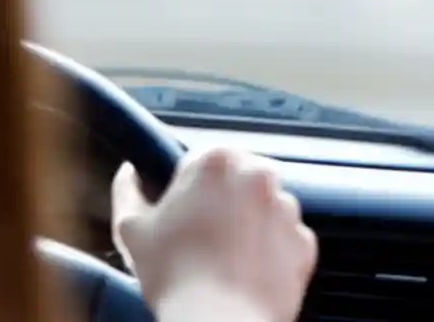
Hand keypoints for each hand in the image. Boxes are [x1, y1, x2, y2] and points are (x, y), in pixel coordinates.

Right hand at [111, 149, 317, 321]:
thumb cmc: (172, 273)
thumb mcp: (132, 229)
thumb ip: (127, 190)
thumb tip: (128, 172)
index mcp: (217, 160)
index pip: (202, 159)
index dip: (189, 187)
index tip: (183, 214)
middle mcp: (260, 174)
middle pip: (239, 178)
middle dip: (224, 200)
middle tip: (203, 237)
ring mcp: (288, 209)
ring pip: (266, 208)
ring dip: (250, 224)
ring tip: (226, 259)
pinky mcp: (306, 241)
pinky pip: (286, 240)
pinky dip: (272, 252)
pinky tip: (248, 272)